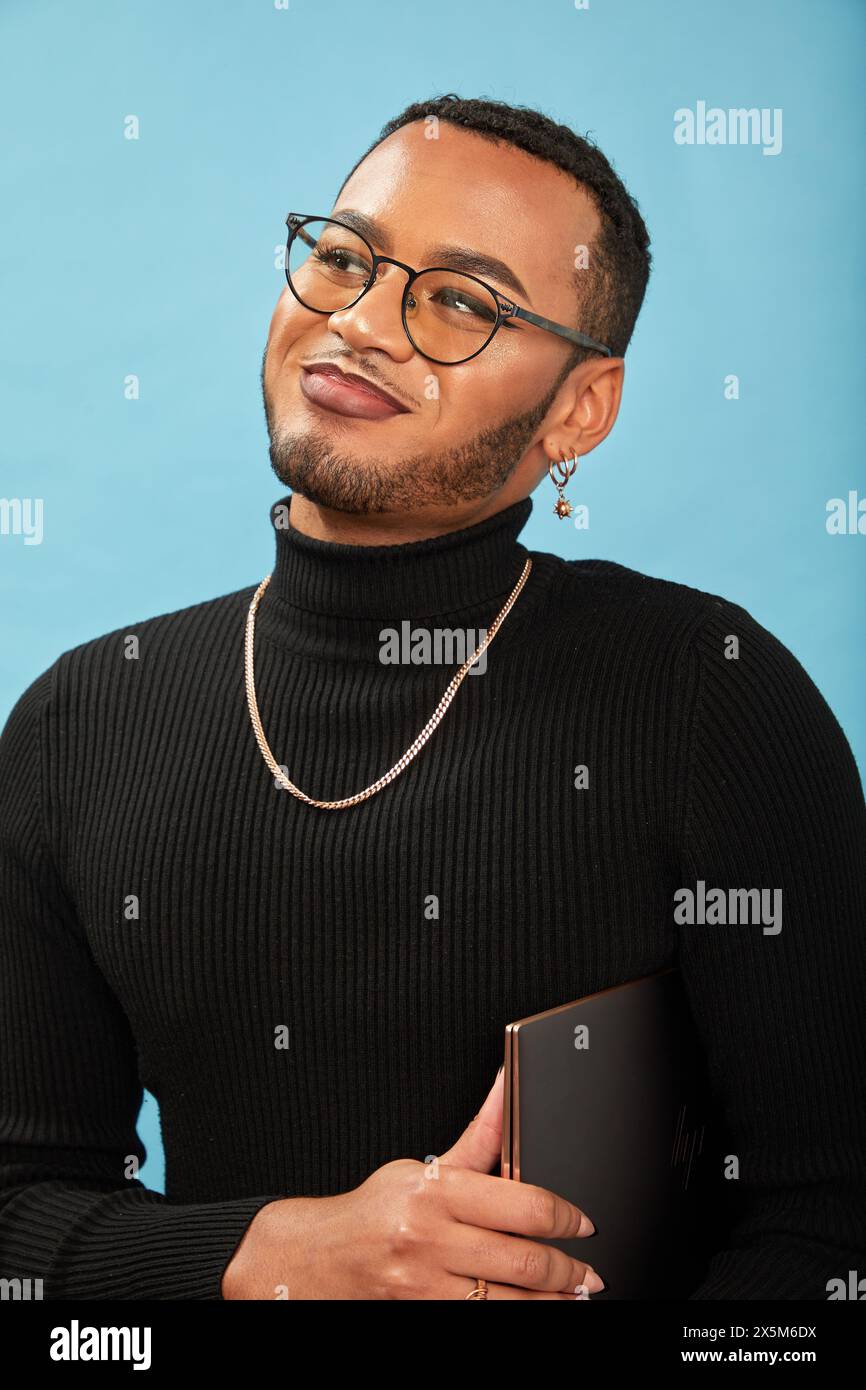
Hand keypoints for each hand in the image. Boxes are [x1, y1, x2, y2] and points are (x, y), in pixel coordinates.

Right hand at [222, 1068, 602, 1298]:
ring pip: (510, 1301)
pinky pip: (481, 1322)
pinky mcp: (419, 1315)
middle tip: (590, 1272)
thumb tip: (507, 1084)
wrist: (317, 1258)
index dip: (565, 1218)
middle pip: (524, 1259)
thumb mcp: (425, 1168)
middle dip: (568, 1270)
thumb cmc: (376, 1209)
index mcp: (437, 1192)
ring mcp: (424, 1285)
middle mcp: (430, 1238)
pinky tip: (534, 1311)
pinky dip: (517, 1316)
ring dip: (552, 1302)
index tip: (583, 1224)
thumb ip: (480, 1137)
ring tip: (574, 1297)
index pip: (523, 1205)